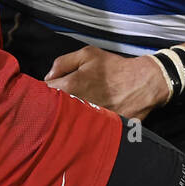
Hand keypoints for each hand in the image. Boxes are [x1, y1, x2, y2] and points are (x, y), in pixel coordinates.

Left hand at [43, 46, 168, 119]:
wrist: (142, 84)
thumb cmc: (115, 68)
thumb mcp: (88, 54)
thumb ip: (63, 62)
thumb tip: (49, 76)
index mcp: (69, 87)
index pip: (42, 93)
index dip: (42, 91)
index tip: (47, 90)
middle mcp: (74, 106)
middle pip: (51, 110)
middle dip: (51, 105)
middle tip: (60, 100)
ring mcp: (85, 120)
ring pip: (63, 122)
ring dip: (64, 117)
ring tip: (72, 110)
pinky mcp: (96, 130)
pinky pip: (80, 131)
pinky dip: (79, 126)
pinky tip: (84, 120)